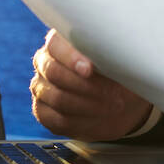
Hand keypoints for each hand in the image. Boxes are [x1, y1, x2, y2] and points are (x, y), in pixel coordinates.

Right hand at [30, 29, 152, 140]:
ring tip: (114, 105)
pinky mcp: (44, 112)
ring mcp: (41, 88)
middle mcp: (45, 63)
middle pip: (54, 72)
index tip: (90, 68)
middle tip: (113, 92)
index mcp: (59, 42)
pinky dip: (83, 120)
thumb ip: (112, 52)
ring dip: (89, 104)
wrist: (120, 101)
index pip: (55, 45)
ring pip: (58, 98)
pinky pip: (58, 119)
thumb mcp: (119, 60)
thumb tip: (121, 51)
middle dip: (86, 85)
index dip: (71, 57)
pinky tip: (100, 117)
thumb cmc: (117, 73)